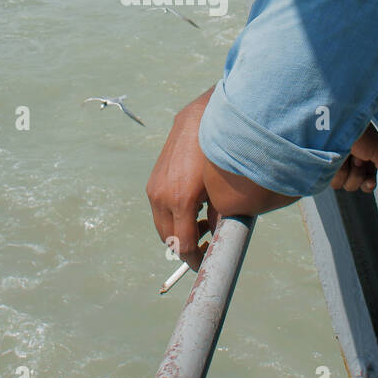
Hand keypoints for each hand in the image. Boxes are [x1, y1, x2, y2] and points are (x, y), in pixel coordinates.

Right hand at [146, 88, 218, 270]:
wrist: (202, 116)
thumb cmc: (219, 151)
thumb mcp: (223, 187)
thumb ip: (220, 215)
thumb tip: (220, 235)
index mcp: (179, 200)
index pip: (182, 244)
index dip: (195, 259)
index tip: (206, 262)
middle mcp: (161, 195)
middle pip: (167, 238)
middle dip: (186, 246)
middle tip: (206, 244)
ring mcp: (155, 186)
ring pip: (162, 223)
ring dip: (179, 230)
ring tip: (203, 223)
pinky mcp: (154, 178)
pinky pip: (160, 206)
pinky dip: (174, 214)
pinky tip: (194, 205)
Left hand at [330, 123, 377, 191]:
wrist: (336, 118)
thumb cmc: (359, 130)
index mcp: (364, 160)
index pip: (366, 184)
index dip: (367, 183)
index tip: (367, 175)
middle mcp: (348, 162)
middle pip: (352, 186)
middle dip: (355, 173)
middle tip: (355, 156)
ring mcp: (333, 162)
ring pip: (338, 184)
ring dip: (342, 170)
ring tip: (342, 152)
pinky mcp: (320, 163)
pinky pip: (325, 179)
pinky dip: (330, 169)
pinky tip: (331, 155)